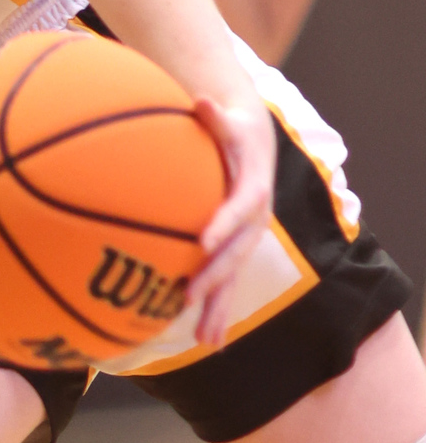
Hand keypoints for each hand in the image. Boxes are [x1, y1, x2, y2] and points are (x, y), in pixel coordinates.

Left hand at [186, 96, 275, 344]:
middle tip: (188, 296)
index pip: (239, 209)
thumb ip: (214, 116)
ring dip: (218, 309)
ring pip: (232, 279)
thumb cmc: (233, 130)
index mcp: (252, 190)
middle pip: (234, 253)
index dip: (223, 224)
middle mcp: (253, 222)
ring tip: (204, 340)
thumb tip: (202, 100)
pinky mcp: (234, 252)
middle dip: (213, 276)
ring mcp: (245, 241)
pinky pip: (226, 285)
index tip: (201, 241)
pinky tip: (207, 341)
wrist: (255, 146)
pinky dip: (218, 312)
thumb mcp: (227, 119)